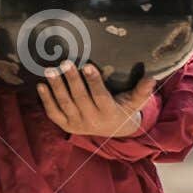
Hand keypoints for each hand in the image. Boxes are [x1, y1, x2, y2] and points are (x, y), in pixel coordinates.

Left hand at [36, 62, 157, 137]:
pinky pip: (53, 113)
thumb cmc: (124, 109)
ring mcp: (76, 124)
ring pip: (64, 104)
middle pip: (79, 99)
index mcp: (108, 113)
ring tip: (50, 71)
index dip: (93, 82)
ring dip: (56, 87)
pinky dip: (46, 100)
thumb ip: (141, 91)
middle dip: (72, 80)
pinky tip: (40, 85)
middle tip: (65, 63)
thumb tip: (152, 78)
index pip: (99, 96)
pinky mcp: (65, 125)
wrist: (113, 130)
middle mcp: (91, 121)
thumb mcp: (134, 102)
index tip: (88, 65)